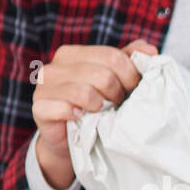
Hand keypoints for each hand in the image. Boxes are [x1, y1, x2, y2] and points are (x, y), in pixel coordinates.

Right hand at [31, 40, 157, 188]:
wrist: (69, 140)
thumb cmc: (94, 108)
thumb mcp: (113, 81)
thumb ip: (129, 61)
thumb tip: (150, 49)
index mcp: (73, 54)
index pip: (112, 56)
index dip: (130, 76)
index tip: (133, 90)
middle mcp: (55, 66)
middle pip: (103, 75)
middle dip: (118, 94)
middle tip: (118, 105)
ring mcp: (44, 86)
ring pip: (86, 93)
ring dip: (102, 107)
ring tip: (102, 112)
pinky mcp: (40, 107)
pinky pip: (65, 108)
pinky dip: (78, 115)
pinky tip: (81, 118)